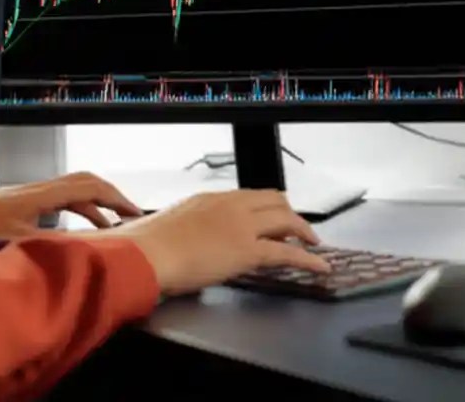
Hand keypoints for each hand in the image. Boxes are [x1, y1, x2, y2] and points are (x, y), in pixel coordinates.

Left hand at [0, 172, 140, 246]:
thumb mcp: (15, 239)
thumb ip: (46, 246)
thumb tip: (76, 255)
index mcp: (46, 194)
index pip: (91, 189)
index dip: (115, 200)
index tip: (134, 212)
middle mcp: (44, 188)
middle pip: (89, 183)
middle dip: (113, 197)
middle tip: (132, 214)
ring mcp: (37, 193)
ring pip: (78, 190)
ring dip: (98, 204)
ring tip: (114, 225)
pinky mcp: (29, 201)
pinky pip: (65, 199)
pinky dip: (81, 209)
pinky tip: (84, 226)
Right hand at [102, 190, 330, 294]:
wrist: (145, 254)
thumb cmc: (146, 246)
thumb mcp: (170, 227)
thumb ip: (186, 229)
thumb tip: (185, 241)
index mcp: (209, 199)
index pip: (249, 197)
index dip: (267, 207)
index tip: (274, 216)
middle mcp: (230, 206)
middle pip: (274, 201)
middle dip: (290, 214)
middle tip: (299, 229)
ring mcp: (241, 226)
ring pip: (286, 220)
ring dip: (304, 231)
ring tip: (313, 244)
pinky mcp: (248, 251)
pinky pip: (287, 253)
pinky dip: (308, 260)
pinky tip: (320, 267)